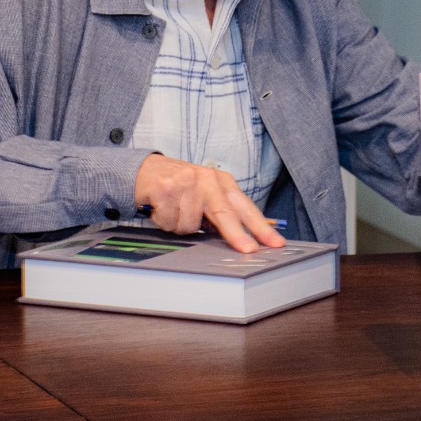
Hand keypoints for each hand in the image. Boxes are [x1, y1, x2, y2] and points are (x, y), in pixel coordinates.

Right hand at [132, 153, 285, 253]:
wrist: (146, 170)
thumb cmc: (180, 186)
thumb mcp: (206, 194)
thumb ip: (222, 212)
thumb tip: (241, 238)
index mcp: (222, 182)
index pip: (245, 208)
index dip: (260, 227)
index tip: (274, 242)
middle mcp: (206, 179)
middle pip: (225, 213)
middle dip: (237, 234)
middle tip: (249, 250)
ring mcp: (186, 182)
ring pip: (190, 225)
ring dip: (180, 226)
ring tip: (175, 212)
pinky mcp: (165, 188)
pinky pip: (170, 222)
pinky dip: (164, 221)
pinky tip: (162, 208)